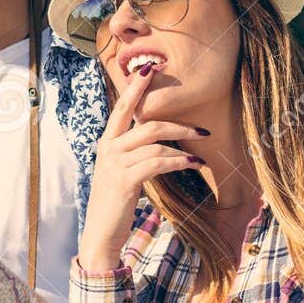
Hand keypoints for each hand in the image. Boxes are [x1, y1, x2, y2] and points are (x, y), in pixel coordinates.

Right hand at [77, 62, 207, 271]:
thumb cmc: (115, 203)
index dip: (136, 87)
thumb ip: (133, 152)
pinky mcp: (124, 180)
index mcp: (106, 142)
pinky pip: (157, 162)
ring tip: (201, 153)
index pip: (122, 108)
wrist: (101, 234)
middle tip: (202, 127)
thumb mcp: (120, 172)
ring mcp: (114, 163)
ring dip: (183, 146)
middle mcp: (108, 148)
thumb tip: (158, 138)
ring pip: (155, 142)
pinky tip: (193, 163)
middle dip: (176, 120)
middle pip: (145, 121)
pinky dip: (178, 161)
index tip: (149, 68)